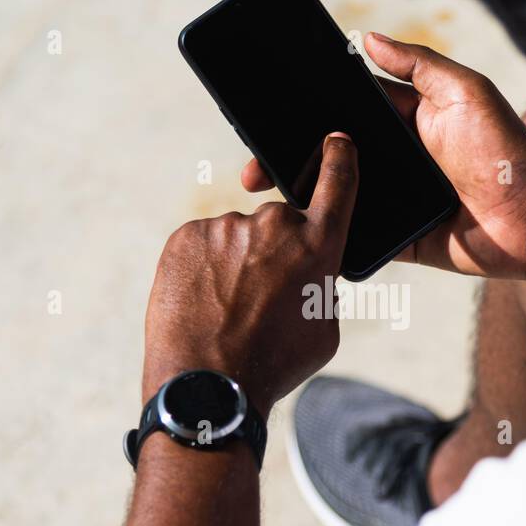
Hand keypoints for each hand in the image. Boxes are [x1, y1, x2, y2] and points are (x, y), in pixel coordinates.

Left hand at [144, 133, 357, 412]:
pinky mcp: (186, 236)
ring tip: (225, 310)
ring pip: (237, 238)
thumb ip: (324, 287)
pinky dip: (202, 268)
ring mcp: (226, 227)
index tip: (336, 141)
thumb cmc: (272, 365)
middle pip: (280, 225)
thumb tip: (311, 272)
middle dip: (274, 252)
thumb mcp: (325, 332)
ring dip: (234, 263)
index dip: (339, 158)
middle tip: (259, 298)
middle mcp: (275, 226)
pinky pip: (202, 244)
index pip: (338, 182)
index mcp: (318, 247)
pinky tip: (201, 303)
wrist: (208, 384)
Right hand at [241, 32, 525, 280]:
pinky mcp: (399, 241)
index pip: (345, 115)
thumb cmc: (504, 148)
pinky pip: (357, 239)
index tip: (268, 118)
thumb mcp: (465, 91)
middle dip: (290, 162)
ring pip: (337, 199)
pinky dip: (329, 238)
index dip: (306, 116)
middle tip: (253, 170)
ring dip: (303, 201)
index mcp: (404, 123)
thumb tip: (367, 37)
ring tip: (266, 203)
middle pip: (331, 158)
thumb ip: (417, 64)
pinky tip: (296, 237)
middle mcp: (394, 162)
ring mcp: (393, 202)